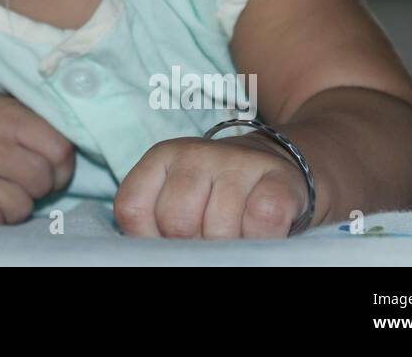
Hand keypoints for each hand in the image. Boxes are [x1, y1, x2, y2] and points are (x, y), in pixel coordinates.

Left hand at [113, 133, 308, 238]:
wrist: (274, 167)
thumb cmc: (216, 196)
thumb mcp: (176, 200)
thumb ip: (156, 224)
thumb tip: (156, 258)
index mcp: (162, 158)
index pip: (133, 209)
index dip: (148, 239)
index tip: (168, 245)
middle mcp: (195, 153)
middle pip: (176, 222)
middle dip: (192, 246)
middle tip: (207, 242)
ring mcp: (237, 162)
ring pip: (219, 229)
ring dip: (228, 247)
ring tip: (235, 237)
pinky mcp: (279, 178)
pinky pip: (262, 222)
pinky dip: (261, 239)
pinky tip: (260, 234)